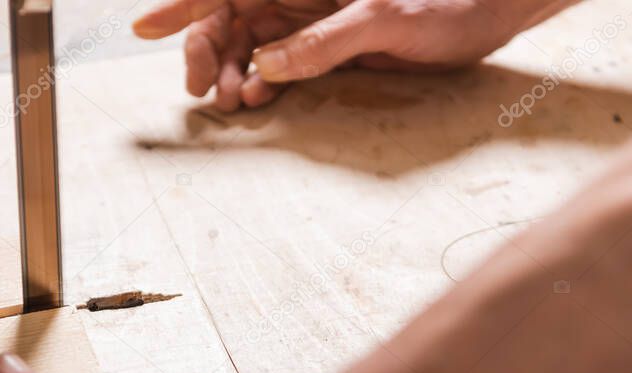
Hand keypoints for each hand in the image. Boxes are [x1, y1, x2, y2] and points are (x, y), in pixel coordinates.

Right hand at [133, 0, 563, 111]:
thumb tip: (265, 67)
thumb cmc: (444, 3)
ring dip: (234, 76)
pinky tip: (258, 99)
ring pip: (250, 48)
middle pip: (229, 19)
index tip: (142, 27)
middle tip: (202, 89)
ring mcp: (312, 22)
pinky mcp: (328, 49)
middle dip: (207, 52)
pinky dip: (263, 84)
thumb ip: (320, 42)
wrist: (489, 17)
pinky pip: (280, 68)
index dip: (182, 7)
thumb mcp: (379, 19)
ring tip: (234, 104)